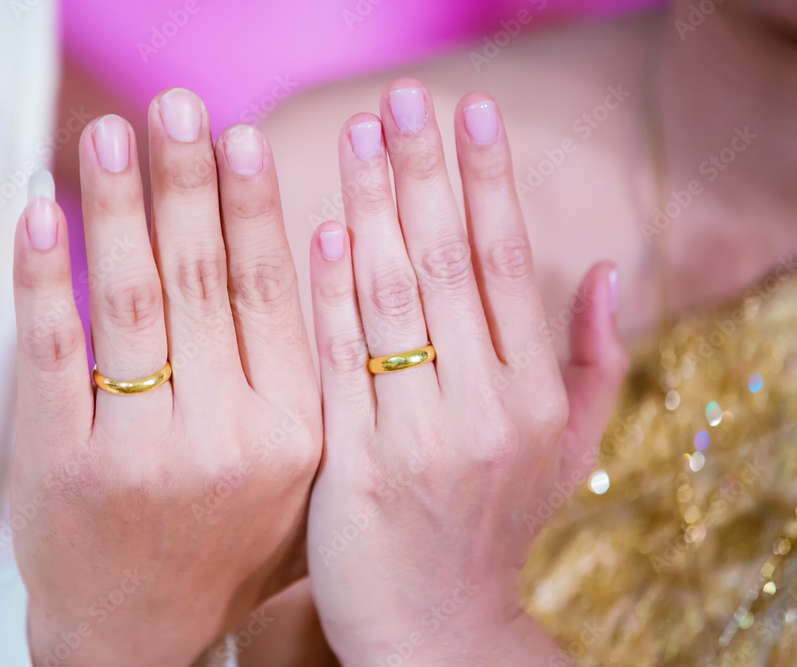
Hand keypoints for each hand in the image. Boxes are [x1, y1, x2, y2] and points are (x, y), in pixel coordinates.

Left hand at [10, 89, 319, 665]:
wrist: (143, 638)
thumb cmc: (232, 547)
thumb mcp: (306, 474)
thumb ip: (321, 377)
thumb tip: (332, 246)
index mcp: (296, 436)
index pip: (278, 298)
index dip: (258, 210)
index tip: (244, 140)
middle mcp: (225, 442)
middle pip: (207, 283)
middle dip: (190, 183)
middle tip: (181, 107)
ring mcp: (138, 453)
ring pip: (133, 301)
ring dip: (121, 205)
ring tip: (116, 132)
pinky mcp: (62, 465)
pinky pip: (54, 350)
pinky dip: (45, 272)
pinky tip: (43, 207)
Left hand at [305, 80, 628, 664]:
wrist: (435, 633)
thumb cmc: (490, 529)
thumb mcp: (562, 454)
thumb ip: (591, 364)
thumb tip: (606, 270)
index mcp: (534, 395)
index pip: (506, 266)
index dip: (485, 184)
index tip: (465, 115)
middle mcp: (487, 409)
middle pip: (451, 266)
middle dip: (426, 172)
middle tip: (402, 97)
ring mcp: (423, 438)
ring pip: (396, 301)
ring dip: (375, 209)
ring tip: (356, 139)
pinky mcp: (358, 469)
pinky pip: (343, 365)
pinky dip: (333, 295)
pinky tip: (322, 233)